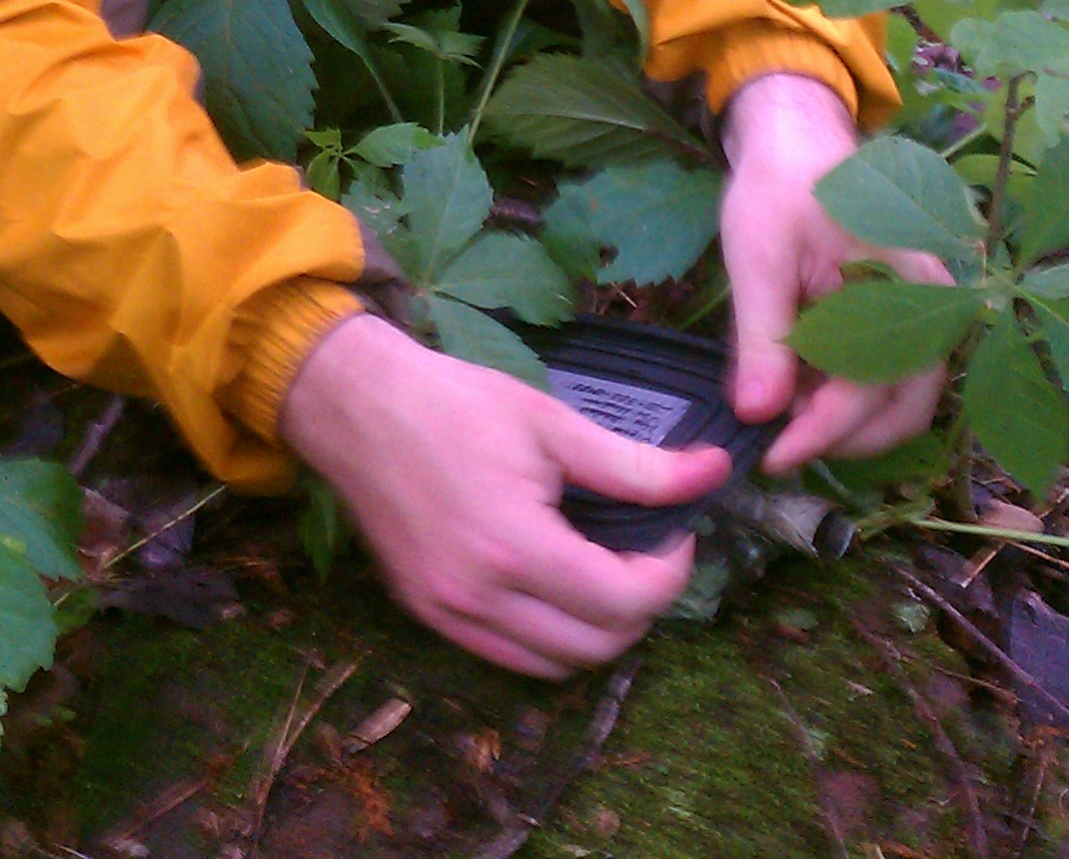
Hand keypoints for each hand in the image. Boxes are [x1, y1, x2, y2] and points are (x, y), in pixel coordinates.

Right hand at [277, 312, 726, 676]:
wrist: (354, 406)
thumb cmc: (452, 402)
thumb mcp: (551, 423)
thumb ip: (636, 464)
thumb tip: (713, 472)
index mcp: (514, 546)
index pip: (624, 602)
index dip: (669, 573)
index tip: (675, 532)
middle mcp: (478, 597)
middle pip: (596, 647)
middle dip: (640, 607)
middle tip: (646, 553)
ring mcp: (447, 613)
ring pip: (553, 666)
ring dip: (596, 632)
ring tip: (604, 572)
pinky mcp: (427, 614)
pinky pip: (507, 656)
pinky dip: (547, 638)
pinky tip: (556, 586)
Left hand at [720, 72, 951, 470]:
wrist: (796, 142)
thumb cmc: (780, 188)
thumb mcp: (759, 256)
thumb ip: (761, 336)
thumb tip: (756, 414)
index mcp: (907, 285)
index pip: (871, 388)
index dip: (820, 432)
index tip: (770, 454)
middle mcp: (927, 307)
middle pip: (906, 409)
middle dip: (845, 439)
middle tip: (779, 445)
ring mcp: (915, 315)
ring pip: (897, 399)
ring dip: (845, 422)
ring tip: (781, 415)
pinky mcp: (894, 320)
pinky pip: (881, 377)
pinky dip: (842, 397)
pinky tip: (792, 388)